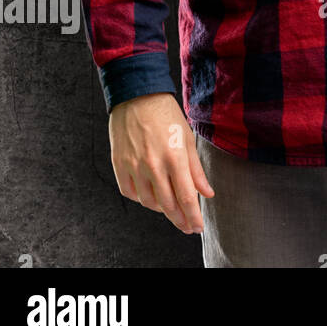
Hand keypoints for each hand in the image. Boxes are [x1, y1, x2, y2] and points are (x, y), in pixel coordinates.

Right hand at [108, 92, 213, 234]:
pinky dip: (141, 198)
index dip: (192, 216)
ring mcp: (134, 166)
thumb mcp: (187, 139)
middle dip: (179, 220)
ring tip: (171, 207)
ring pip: (148, 202)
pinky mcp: (119, 165)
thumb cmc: (166, 115)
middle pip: (168, 205)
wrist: (137, 98)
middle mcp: (153, 165)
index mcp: (174, 157)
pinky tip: (150, 196)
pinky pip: (130, 192)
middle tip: (187, 227)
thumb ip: (196, 169)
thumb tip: (207, 193)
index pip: (186, 197)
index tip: (197, 227)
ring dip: (161, 209)